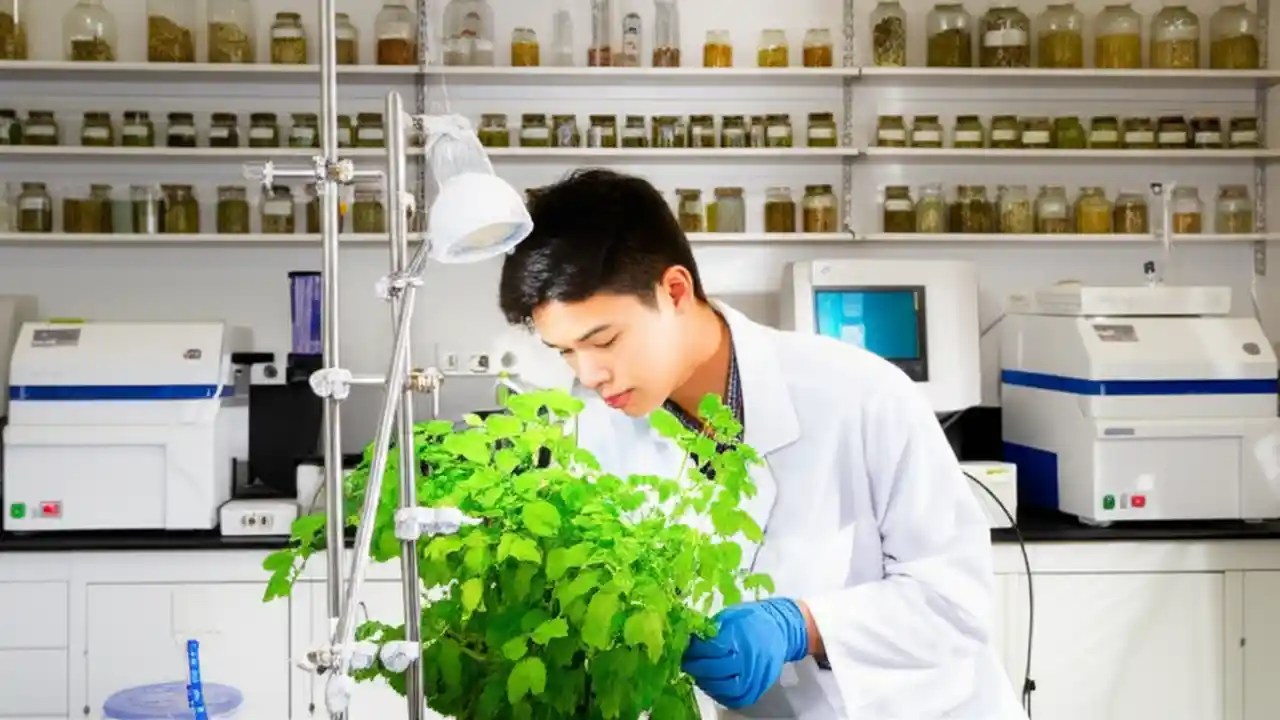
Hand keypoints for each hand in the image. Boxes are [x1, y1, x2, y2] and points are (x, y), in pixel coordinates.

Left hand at [681, 598, 808, 708]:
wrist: (780, 629)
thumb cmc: (752, 620)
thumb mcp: (731, 616)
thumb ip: (712, 629)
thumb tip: (691, 640)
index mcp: (741, 637)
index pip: (711, 649)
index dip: (695, 650)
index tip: (686, 648)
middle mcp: (749, 658)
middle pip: (715, 670)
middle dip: (696, 667)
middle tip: (687, 663)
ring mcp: (755, 676)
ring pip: (724, 688)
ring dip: (706, 683)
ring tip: (698, 674)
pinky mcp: (758, 688)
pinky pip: (736, 699)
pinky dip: (721, 694)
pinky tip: (713, 684)